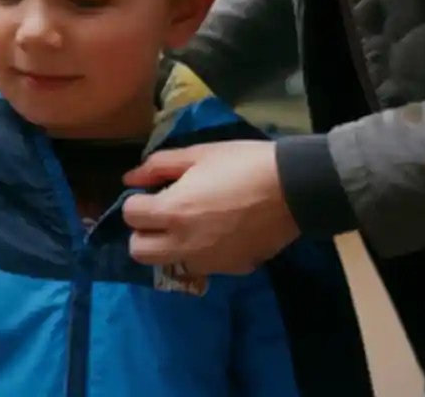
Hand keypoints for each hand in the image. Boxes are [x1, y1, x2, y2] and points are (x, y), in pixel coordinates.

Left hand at [121, 141, 299, 274]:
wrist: (294, 189)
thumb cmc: (243, 164)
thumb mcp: (198, 154)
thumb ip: (158, 166)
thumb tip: (130, 178)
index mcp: (172, 211)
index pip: (130, 216)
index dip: (137, 201)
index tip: (152, 193)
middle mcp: (184, 244)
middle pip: (139, 251)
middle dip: (144, 232)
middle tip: (162, 214)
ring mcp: (208, 262)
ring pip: (169, 262)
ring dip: (170, 246)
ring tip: (191, 224)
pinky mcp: (231, 269)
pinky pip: (203, 265)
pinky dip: (202, 252)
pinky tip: (220, 232)